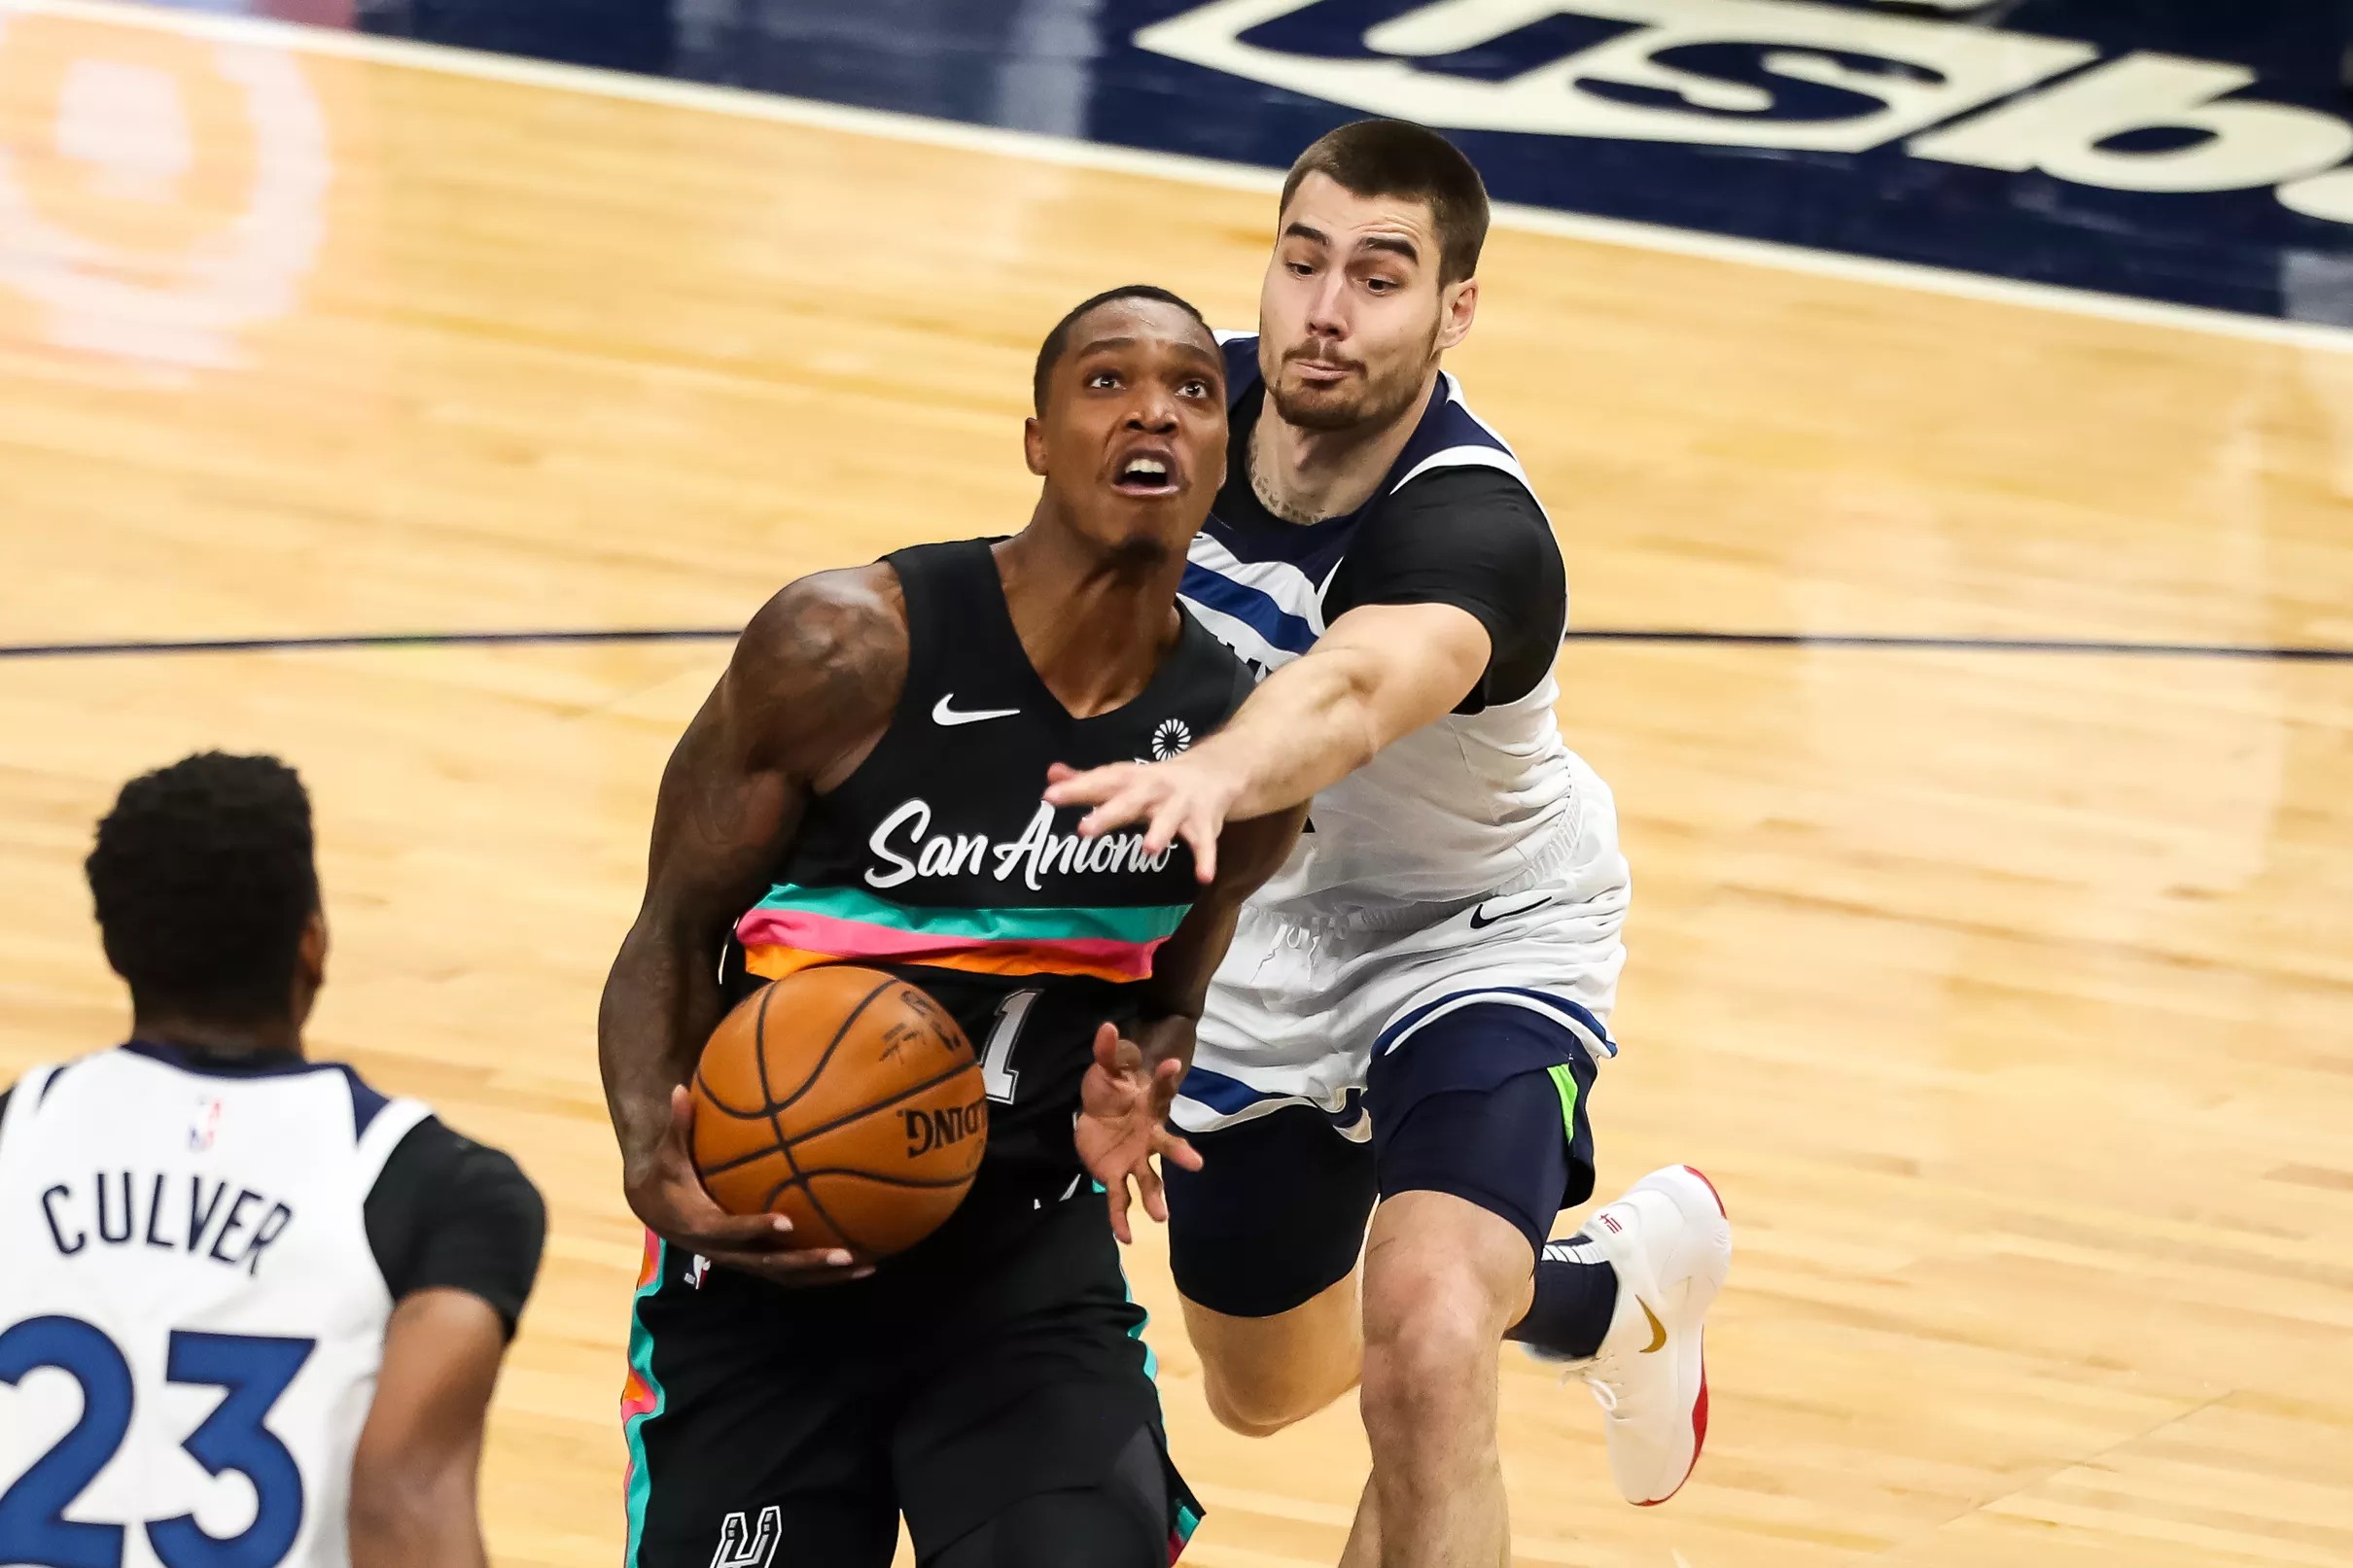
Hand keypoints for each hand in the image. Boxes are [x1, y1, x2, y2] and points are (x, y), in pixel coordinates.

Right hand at [623, 1087, 873, 1286]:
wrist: (658, 1212)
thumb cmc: (669, 1177)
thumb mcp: (669, 1154)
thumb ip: (679, 1125)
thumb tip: (681, 1087)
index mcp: (704, 1226)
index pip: (732, 1232)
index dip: (757, 1229)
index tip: (788, 1223)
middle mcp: (728, 1251)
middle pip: (771, 1264)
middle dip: (809, 1262)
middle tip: (846, 1255)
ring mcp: (745, 1260)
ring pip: (787, 1276)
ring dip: (825, 1275)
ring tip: (866, 1267)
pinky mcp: (756, 1261)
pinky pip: (792, 1273)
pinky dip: (823, 1273)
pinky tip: (859, 1264)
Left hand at [1043, 757, 1241, 883]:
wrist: (1212, 773)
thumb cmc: (1155, 783)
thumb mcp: (1123, 779)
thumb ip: (1087, 781)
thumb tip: (1051, 774)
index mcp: (1130, 779)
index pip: (1100, 782)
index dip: (1075, 788)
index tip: (1049, 797)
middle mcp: (1154, 789)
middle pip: (1130, 800)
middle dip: (1109, 814)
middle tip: (1083, 830)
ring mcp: (1180, 806)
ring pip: (1169, 819)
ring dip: (1160, 832)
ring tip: (1148, 850)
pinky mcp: (1203, 824)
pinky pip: (1204, 843)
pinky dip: (1206, 859)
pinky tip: (1203, 878)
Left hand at [1074, 1023, 1202, 1243]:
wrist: (1094, 1115)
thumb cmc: (1109, 1090)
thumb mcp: (1105, 1069)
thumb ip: (1108, 1052)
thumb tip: (1107, 1027)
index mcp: (1150, 1107)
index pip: (1161, 1090)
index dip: (1166, 1077)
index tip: (1172, 1063)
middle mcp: (1150, 1137)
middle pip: (1169, 1147)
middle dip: (1180, 1155)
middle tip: (1196, 1163)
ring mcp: (1135, 1159)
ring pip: (1149, 1180)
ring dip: (1155, 1198)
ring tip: (1161, 1217)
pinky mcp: (1115, 1175)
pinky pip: (1119, 1199)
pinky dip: (1120, 1219)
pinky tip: (1124, 1238)